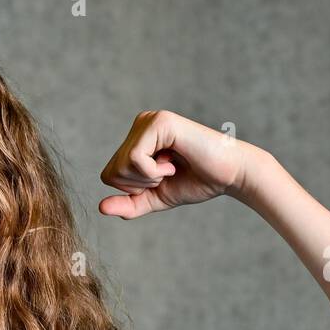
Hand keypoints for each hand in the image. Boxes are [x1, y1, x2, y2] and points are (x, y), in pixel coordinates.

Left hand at [98, 110, 253, 218]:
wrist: (229, 175)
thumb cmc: (195, 182)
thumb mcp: (154, 198)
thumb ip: (128, 204)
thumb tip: (100, 208)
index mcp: (136, 139)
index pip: (109, 176)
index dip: (133, 190)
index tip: (161, 178)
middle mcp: (140, 124)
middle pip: (111, 172)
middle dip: (139, 185)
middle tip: (167, 173)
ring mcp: (149, 120)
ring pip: (120, 166)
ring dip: (148, 178)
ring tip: (172, 166)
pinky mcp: (159, 122)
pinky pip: (134, 159)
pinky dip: (153, 172)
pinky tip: (173, 161)